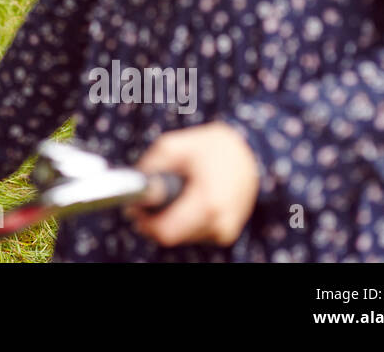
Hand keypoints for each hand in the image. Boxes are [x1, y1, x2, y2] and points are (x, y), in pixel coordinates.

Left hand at [126, 121, 259, 247]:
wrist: (250, 153)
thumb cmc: (211, 147)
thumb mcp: (173, 147)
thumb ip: (150, 168)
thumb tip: (133, 188)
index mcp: (207, 203)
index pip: (164, 232)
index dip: (144, 220)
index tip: (136, 206)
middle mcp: (219, 223)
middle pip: (169, 236)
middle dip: (154, 219)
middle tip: (152, 196)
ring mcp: (224, 231)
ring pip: (181, 237)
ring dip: (170, 219)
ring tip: (176, 192)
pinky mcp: (226, 233)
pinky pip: (194, 234)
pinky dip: (185, 220)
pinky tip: (190, 199)